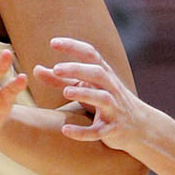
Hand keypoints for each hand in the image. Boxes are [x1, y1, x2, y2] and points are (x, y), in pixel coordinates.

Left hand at [46, 37, 160, 152]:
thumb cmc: (107, 102)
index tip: (53, 42)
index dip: (73, 47)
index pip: (90, 54)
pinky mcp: (112, 130)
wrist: (139, 127)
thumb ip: (60, 80)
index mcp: (103, 75)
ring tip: (65, 92)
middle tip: (56, 68)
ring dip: (85, 94)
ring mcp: (113, 109)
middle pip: (97, 73)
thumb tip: (35, 69)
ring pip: (102, 99)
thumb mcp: (85, 87)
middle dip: (78, 69)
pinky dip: (83, 132)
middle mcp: (110, 89)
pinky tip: (65, 131)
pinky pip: (98, 131)